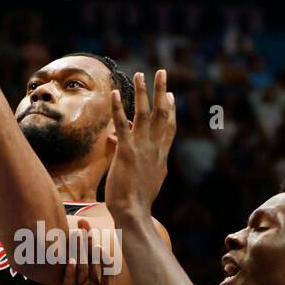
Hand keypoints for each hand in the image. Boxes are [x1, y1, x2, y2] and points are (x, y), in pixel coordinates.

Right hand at [54, 220, 114, 284]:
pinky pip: (67, 281)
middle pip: (93, 266)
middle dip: (90, 247)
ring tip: (77, 233)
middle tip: (87, 228)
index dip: (104, 262)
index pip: (107, 276)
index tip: (101, 248)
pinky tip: (68, 257)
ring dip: (78, 252)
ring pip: (79, 269)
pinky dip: (67, 270)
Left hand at [105, 70, 175, 217]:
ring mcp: (141, 148)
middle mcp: (154, 148)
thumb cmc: (139, 200)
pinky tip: (114, 93)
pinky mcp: (126, 151)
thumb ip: (146, 161)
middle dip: (161, 91)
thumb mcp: (149, 178)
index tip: (170, 94)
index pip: (169, 126)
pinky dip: (118, 108)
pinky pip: (121, 125)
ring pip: (144, 114)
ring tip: (140, 74)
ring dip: (142, 92)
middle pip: (162, 113)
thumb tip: (137, 150)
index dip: (170, 109)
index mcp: (161, 154)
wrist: (133, 212)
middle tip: (161, 72)